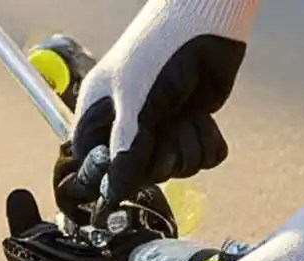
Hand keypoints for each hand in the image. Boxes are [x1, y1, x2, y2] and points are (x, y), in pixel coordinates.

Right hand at [61, 0, 257, 217]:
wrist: (207, 21)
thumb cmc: (159, 53)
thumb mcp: (136, 106)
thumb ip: (126, 154)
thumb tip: (112, 196)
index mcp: (99, 117)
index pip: (95, 165)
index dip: (112, 176)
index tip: (131, 172)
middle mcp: (128, 126)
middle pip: (141, 174)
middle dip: (162, 156)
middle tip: (169, 127)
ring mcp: (161, 127)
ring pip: (176, 169)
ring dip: (188, 146)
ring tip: (188, 115)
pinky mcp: (191, 125)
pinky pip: (202, 159)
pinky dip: (208, 142)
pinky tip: (203, 117)